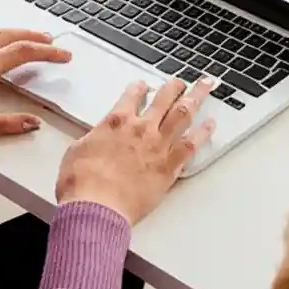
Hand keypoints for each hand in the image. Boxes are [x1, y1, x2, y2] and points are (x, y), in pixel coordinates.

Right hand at [57, 78, 215, 224]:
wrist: (97, 206)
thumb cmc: (82, 183)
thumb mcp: (77, 151)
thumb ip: (94, 138)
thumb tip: (97, 137)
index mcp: (116, 122)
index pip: (131, 96)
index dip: (139, 88)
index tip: (144, 85)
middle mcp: (141, 129)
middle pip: (164, 99)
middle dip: (174, 87)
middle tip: (181, 81)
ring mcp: (158, 146)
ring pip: (183, 114)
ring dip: (196, 97)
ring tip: (205, 87)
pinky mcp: (170, 167)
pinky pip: (191, 144)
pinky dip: (203, 132)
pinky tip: (210, 124)